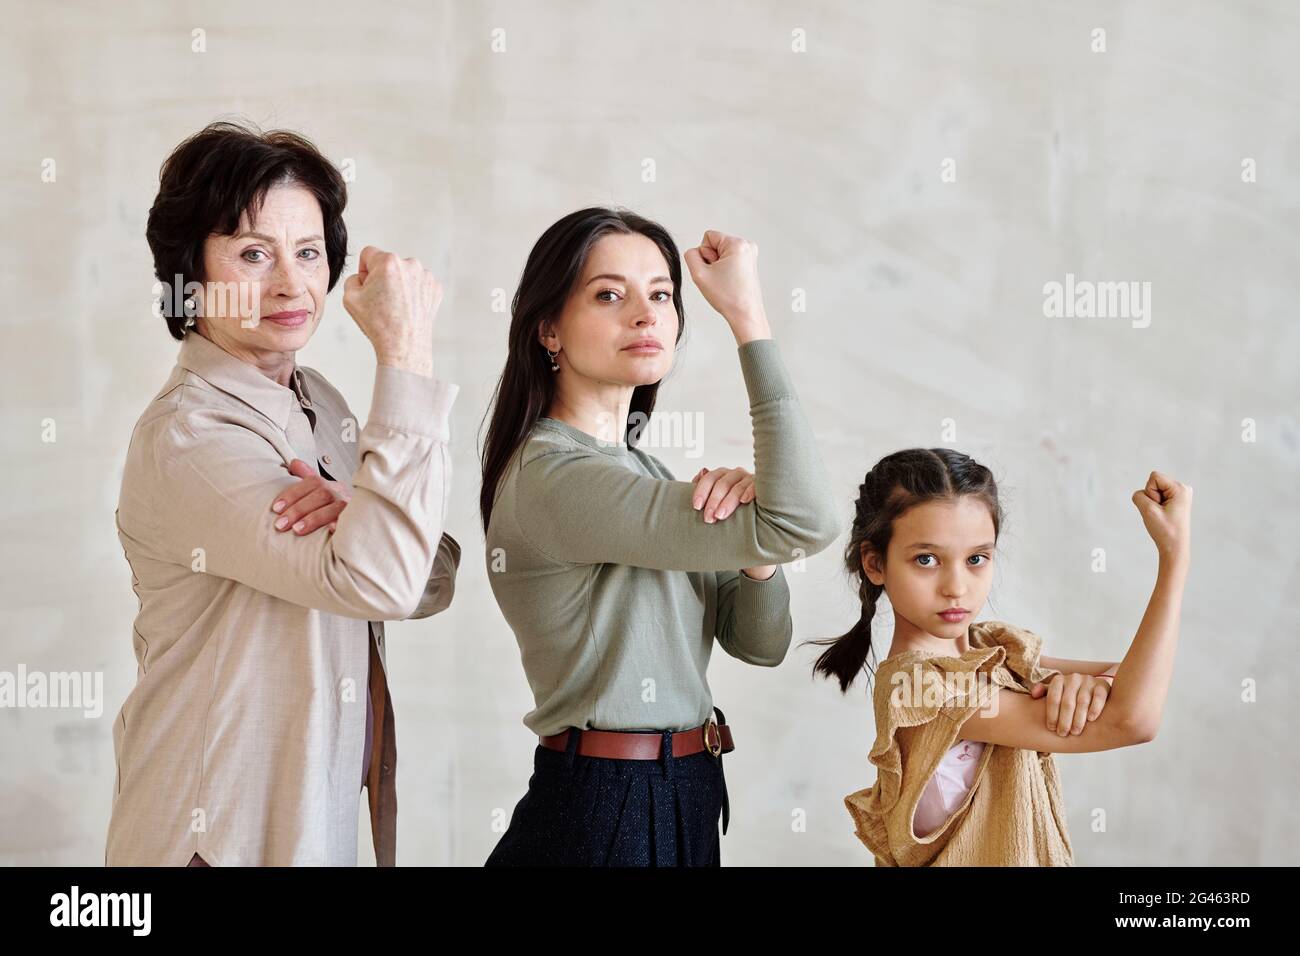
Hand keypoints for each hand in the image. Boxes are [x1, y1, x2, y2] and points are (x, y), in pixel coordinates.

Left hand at [271, 459, 351, 535]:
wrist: (361, 520)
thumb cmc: (335, 508)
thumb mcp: (321, 491)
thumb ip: (307, 477)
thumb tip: (294, 463)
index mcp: (331, 485)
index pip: (313, 482)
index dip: (293, 493)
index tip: (276, 508)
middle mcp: (343, 494)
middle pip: (322, 494)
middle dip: (299, 509)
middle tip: (281, 524)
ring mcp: (352, 507)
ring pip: (336, 507)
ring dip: (314, 518)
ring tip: (297, 530)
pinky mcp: (359, 521)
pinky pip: (352, 521)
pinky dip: (342, 524)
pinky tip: (331, 530)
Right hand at [342, 245, 440, 375]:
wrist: (404, 346)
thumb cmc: (378, 324)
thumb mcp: (349, 298)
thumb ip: (352, 278)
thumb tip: (364, 275)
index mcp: (388, 262)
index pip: (368, 254)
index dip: (363, 270)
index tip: (366, 285)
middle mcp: (410, 264)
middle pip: (388, 263)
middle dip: (382, 277)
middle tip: (380, 300)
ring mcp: (426, 276)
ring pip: (404, 273)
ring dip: (398, 284)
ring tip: (395, 307)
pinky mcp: (435, 288)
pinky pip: (418, 284)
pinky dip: (412, 293)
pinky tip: (407, 308)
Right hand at [683, 231, 768, 338]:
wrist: (746, 314)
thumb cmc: (727, 297)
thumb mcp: (698, 274)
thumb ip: (690, 256)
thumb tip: (695, 251)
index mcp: (737, 244)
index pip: (708, 236)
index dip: (704, 254)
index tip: (713, 270)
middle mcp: (747, 245)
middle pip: (715, 244)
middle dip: (712, 260)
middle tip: (719, 277)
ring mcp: (750, 254)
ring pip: (721, 252)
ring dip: (718, 265)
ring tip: (725, 280)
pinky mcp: (750, 263)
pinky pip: (729, 259)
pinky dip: (725, 269)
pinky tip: (729, 281)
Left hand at [691, 466, 754, 523]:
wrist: (759, 509)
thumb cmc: (733, 504)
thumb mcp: (717, 497)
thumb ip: (705, 488)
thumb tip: (697, 477)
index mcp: (722, 475)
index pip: (709, 478)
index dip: (701, 491)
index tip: (697, 506)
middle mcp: (735, 474)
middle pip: (722, 484)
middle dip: (714, 501)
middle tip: (709, 517)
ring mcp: (749, 479)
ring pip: (737, 488)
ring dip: (728, 502)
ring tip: (721, 515)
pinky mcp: (762, 486)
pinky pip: (755, 487)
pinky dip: (749, 492)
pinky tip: (744, 501)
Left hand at [1030, 672, 1111, 735]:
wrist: (1093, 688)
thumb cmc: (1069, 694)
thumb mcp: (1055, 692)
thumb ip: (1044, 692)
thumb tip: (1034, 694)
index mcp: (1059, 680)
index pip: (1053, 698)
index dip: (1051, 714)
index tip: (1051, 728)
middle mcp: (1073, 678)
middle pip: (1067, 702)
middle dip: (1064, 720)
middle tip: (1063, 733)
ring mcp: (1088, 681)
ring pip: (1082, 702)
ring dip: (1078, 719)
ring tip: (1075, 732)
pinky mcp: (1102, 685)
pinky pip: (1099, 697)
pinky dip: (1095, 708)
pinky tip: (1091, 719)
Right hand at [1130, 470, 1191, 559]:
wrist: (1174, 548)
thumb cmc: (1165, 531)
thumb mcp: (1147, 510)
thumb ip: (1139, 495)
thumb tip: (1141, 494)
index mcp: (1181, 488)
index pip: (1154, 477)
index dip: (1150, 492)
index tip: (1159, 507)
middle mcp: (1183, 489)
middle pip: (1154, 482)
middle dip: (1151, 497)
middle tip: (1160, 513)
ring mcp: (1180, 495)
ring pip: (1154, 490)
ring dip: (1152, 503)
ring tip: (1161, 515)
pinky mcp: (1175, 501)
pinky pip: (1157, 496)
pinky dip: (1155, 506)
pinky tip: (1162, 516)